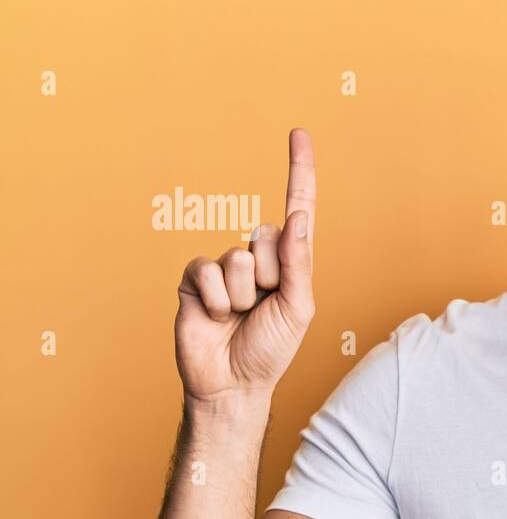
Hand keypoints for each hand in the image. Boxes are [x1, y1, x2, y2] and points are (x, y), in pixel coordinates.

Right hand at [175, 128, 317, 406]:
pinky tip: (216, 317)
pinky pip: (207, 270)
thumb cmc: (271, 350)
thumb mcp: (298, 308)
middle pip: (265, 237)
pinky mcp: (194, 279)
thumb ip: (299, 262)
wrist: (233, 385)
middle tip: (262, 307)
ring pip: (239, 257)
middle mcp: (257, 257)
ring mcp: (224, 267)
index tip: (299, 133)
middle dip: (271, 277)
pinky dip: (216, 299)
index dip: (298, 171)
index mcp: (289, 262)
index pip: (295, 209)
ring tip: (239, 317)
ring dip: (243, 295)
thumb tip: (296, 217)